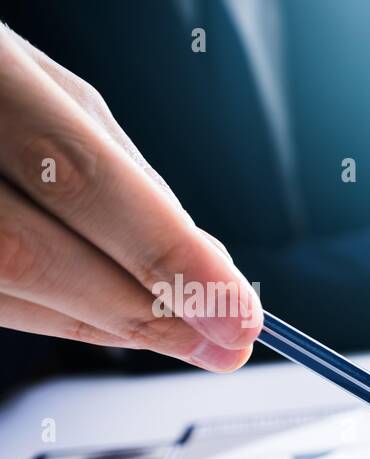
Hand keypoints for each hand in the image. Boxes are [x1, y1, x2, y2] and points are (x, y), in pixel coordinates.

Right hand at [0, 24, 260, 370]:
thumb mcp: (56, 98)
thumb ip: (128, 178)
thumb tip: (211, 265)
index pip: (81, 180)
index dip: (168, 257)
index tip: (241, 314)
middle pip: (33, 252)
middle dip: (146, 311)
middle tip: (225, 344)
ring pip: (9, 288)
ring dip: (109, 321)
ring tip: (184, 331)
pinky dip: (59, 311)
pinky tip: (108, 311)